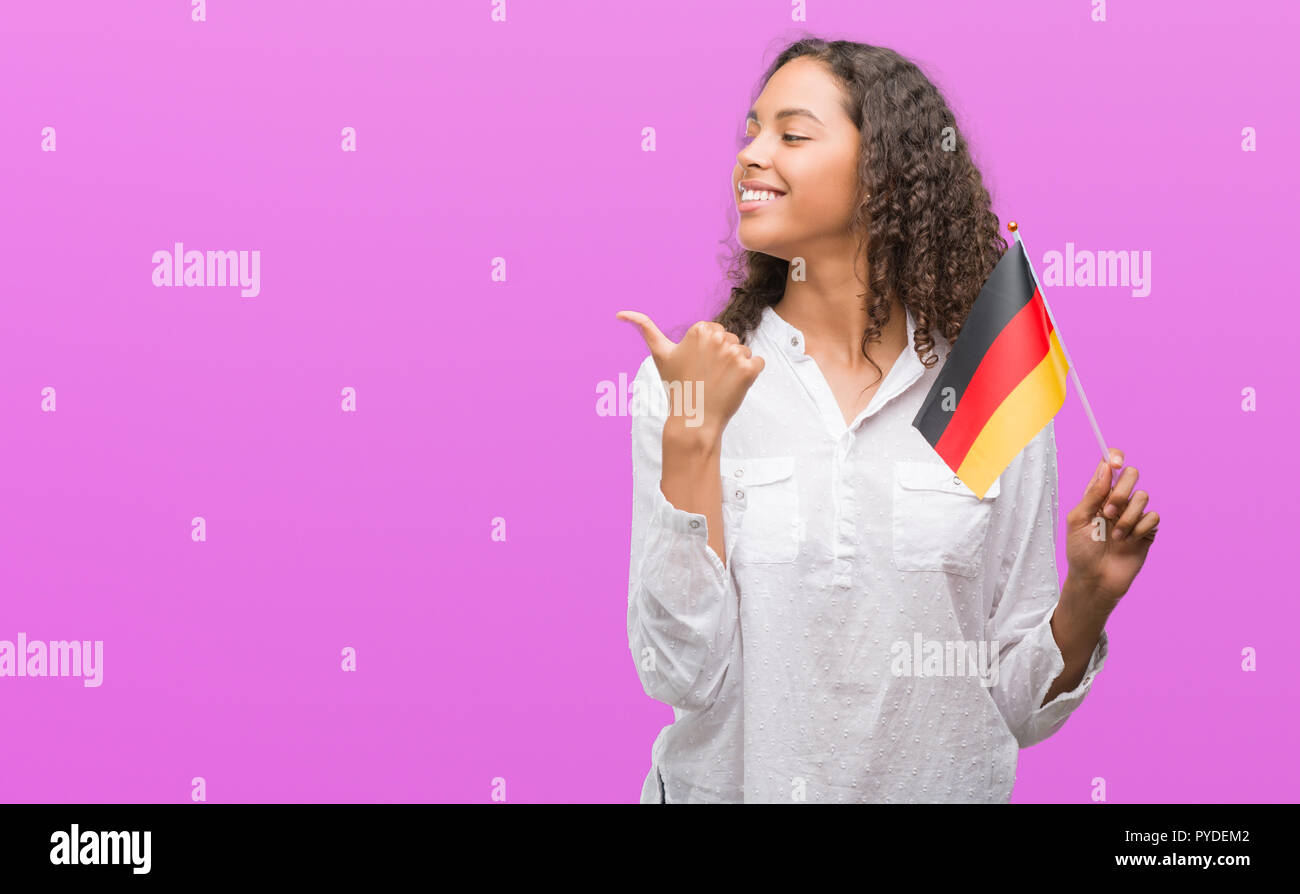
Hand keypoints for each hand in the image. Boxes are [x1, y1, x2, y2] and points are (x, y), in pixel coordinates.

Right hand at [616, 310, 764, 440]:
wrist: (694, 420)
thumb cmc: (677, 386)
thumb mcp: (660, 355)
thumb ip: (644, 328)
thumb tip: (620, 313)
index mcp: (700, 329)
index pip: (715, 331)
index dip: (708, 350)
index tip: (697, 365)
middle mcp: (718, 337)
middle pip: (731, 339)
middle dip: (722, 356)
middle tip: (707, 376)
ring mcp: (735, 353)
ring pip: (744, 351)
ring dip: (735, 367)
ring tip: (718, 382)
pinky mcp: (750, 369)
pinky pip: (759, 363)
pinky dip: (750, 375)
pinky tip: (733, 385)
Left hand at [1065, 447, 1159, 605]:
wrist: (1095, 581)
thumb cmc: (1081, 552)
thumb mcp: (1078, 521)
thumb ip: (1092, 494)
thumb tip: (1106, 468)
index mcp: (1097, 495)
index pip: (1110, 466)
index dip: (1115, 458)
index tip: (1115, 464)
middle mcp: (1117, 501)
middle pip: (1132, 474)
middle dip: (1121, 491)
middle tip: (1108, 511)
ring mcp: (1134, 515)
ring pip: (1143, 496)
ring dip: (1128, 517)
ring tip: (1115, 536)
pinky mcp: (1147, 530)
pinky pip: (1154, 516)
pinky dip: (1140, 528)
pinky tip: (1128, 542)